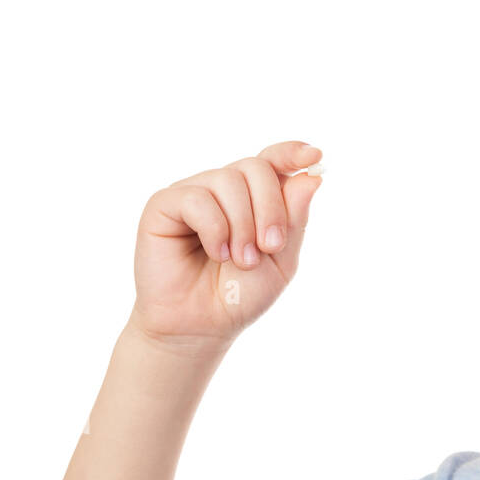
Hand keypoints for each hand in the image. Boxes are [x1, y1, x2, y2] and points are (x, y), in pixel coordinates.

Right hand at [131, 140, 324, 352]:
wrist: (201, 327)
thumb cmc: (239, 295)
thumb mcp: (281, 260)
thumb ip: (295, 219)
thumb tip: (311, 177)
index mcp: (254, 198)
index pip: (273, 161)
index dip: (292, 152)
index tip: (315, 155)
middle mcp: (223, 189)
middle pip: (256, 168)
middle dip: (271, 208)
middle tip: (271, 247)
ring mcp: (193, 193)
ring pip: (228, 180)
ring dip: (243, 225)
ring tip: (241, 261)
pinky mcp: (164, 205)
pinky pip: (197, 198)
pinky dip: (215, 228)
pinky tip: (216, 253)